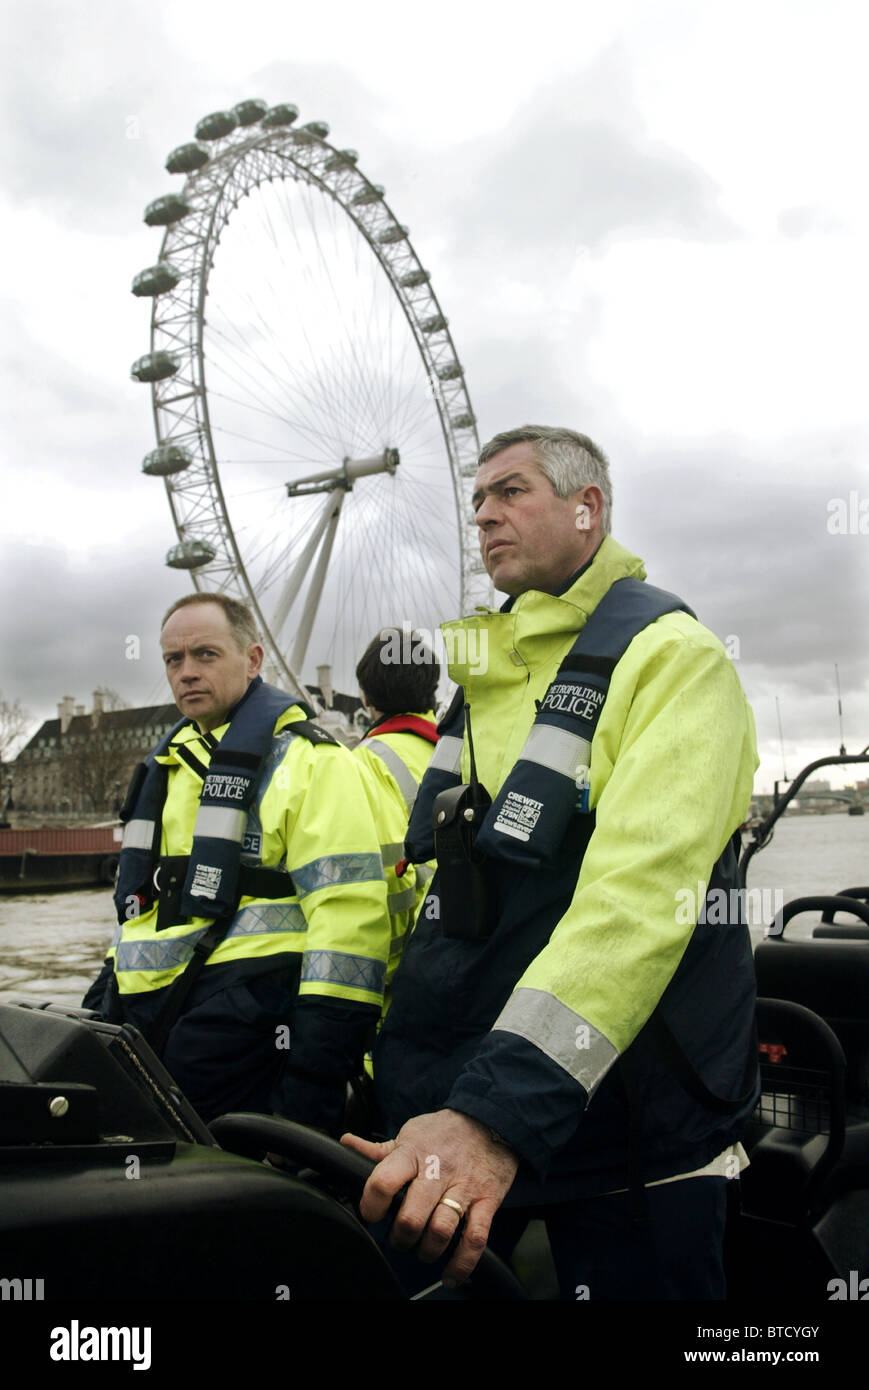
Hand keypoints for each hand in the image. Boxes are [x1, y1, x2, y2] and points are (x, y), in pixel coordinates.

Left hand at [341, 1108, 517, 1285]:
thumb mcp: (411, 1133)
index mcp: (413, 1154)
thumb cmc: (445, 1131)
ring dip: (427, 1250)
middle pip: (411, 1216)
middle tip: (399, 1239)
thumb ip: (380, 1148)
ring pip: (441, 1231)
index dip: (371, 1205)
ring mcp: (464, 1188)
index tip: (371, 1214)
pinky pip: (475, 1239)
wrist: (490, 1119)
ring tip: (422, 1250)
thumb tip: (346, 1142)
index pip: (384, 1182)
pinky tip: (450, 1274)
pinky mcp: (487, 1201)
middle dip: (400, 1237)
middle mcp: (437, 1171)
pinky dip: (461, 1263)